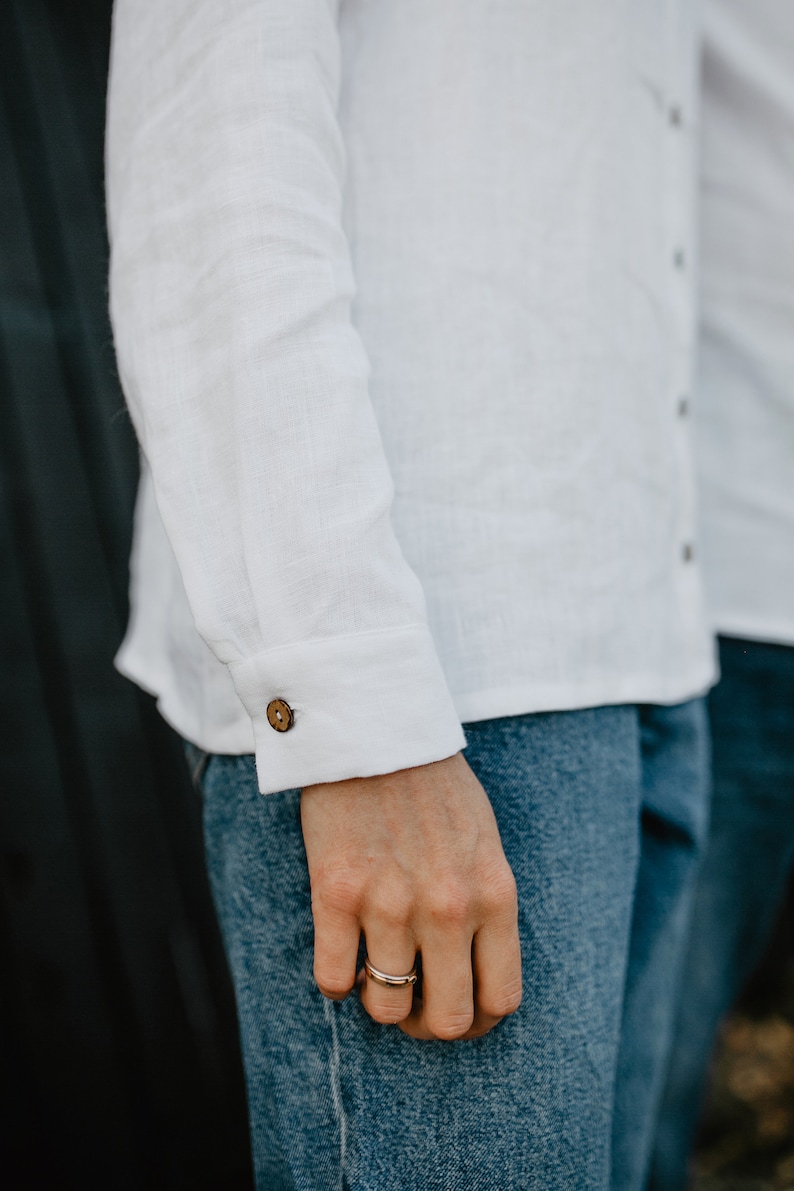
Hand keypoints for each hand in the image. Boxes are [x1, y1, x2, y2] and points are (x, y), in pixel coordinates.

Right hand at [300, 752, 521, 1039]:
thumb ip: (485, 905)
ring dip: (379, 998)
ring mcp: (391, 904)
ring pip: (387, 1007)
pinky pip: (333, 980)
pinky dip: (336, 979)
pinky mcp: (337, 895)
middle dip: (429, 1024)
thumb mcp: (483, 842)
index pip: (501, 999)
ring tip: (373, 967)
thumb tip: (474, 968)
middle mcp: (449, 909)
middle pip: (449, 1020)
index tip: (455, 1008)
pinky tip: (340, 948)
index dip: (477, 1020)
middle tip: (411, 1001)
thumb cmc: (432, 783)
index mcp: (495, 895)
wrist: (375, 729)